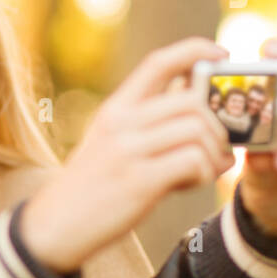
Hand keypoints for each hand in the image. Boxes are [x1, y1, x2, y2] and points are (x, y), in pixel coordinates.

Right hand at [22, 37, 235, 273]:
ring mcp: (128, 151)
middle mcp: (120, 123)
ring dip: (213, 153)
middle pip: (191, 101)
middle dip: (218, 124)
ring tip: (204, 170)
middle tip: (218, 147)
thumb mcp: (109, 142)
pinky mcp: (139, 181)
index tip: (221, 54)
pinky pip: (193, 162)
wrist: (55, 226)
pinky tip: (189, 183)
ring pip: (198, 130)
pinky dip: (204, 173)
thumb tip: (199, 108)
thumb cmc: (90, 186)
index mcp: (114, 109)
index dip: (195, 50)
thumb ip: (147, 122)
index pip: (159, 62)